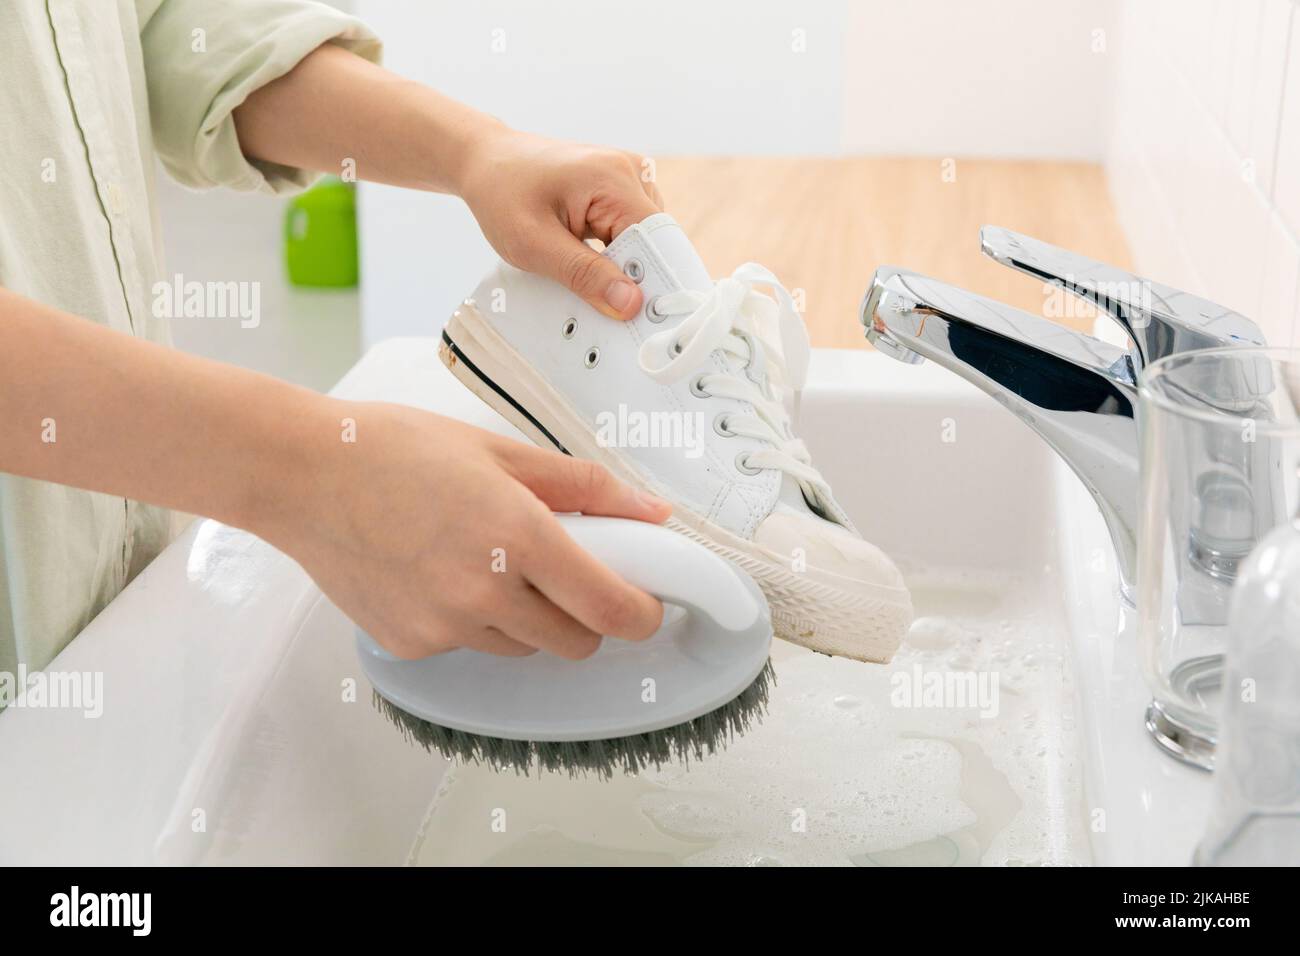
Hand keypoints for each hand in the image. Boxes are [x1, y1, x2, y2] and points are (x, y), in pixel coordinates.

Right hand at [267, 401, 669, 658]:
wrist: (301, 473)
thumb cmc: (395, 450)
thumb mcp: (500, 451)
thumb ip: (584, 486)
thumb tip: (651, 512)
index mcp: (518, 535)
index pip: (612, 610)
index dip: (643, 614)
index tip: (646, 601)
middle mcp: (484, 592)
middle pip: (577, 643)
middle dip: (586, 616)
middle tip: (564, 572)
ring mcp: (444, 626)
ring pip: (524, 649)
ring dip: (529, 619)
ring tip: (487, 561)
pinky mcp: (411, 646)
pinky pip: (469, 648)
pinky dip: (473, 622)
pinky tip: (439, 574)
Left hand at [457, 128, 663, 319]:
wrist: (486, 161)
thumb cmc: (501, 195)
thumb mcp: (533, 245)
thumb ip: (583, 275)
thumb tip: (631, 303)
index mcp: (611, 178)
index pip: (656, 238)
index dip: (654, 280)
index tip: (643, 319)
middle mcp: (629, 171)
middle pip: (655, 240)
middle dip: (635, 277)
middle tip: (610, 310)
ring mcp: (627, 176)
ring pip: (646, 238)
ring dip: (624, 265)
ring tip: (590, 278)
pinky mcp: (620, 187)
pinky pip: (633, 229)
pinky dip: (617, 253)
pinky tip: (592, 262)